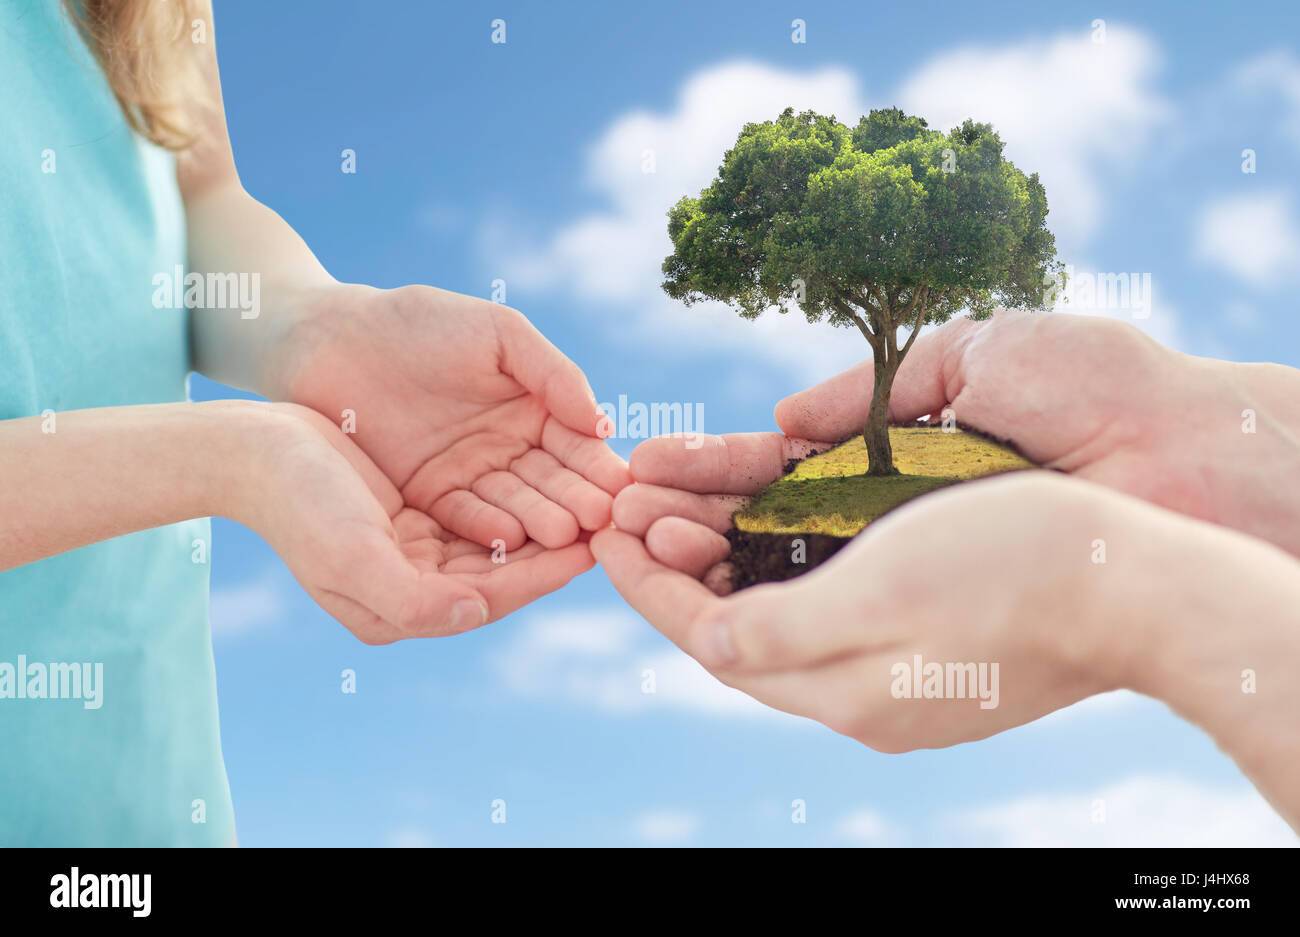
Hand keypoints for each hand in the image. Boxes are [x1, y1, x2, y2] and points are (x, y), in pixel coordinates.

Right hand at [239, 403, 594, 642]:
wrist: (254, 451)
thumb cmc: (298, 503)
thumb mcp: (352, 556)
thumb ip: (413, 598)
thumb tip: (475, 612)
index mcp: (400, 610)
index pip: (491, 597)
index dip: (545, 574)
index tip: (595, 547)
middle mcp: (414, 590)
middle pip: (503, 573)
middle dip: (555, 550)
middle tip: (611, 524)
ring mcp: (415, 554)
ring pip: (498, 543)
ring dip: (543, 522)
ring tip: (593, 500)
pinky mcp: (415, 518)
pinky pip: (480, 513)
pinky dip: (515, 498)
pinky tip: (551, 475)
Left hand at [267, 283, 628, 615]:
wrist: (329, 339)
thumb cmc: (417, 322)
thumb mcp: (497, 333)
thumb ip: (553, 372)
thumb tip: (602, 424)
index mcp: (536, 410)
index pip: (576, 446)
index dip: (597, 467)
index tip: (620, 487)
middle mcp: (509, 451)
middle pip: (552, 484)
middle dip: (577, 502)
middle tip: (600, 522)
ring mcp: (469, 478)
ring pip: (514, 506)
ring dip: (540, 523)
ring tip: (563, 537)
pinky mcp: (427, 501)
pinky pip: (463, 518)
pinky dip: (487, 529)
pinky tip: (510, 538)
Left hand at [594, 472, 1146, 750]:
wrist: (1132, 587)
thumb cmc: (1012, 573)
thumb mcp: (885, 592)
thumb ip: (786, 627)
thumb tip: (708, 641)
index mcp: (838, 690)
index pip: (710, 643)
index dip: (650, 587)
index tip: (605, 531)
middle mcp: (857, 693)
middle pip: (736, 632)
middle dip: (676, 569)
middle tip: (629, 506)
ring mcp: (893, 675)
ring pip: (779, 617)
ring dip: (722, 564)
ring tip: (677, 507)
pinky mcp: (923, 647)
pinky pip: (823, 609)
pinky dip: (778, 568)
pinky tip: (763, 532)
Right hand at [614, 309, 1299, 578]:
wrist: (1176, 449)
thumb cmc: (1084, 387)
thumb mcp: (960, 357)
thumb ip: (858, 394)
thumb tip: (777, 425)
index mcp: (892, 457)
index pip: (777, 474)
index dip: (710, 470)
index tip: (644, 461)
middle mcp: (888, 523)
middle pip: (761, 528)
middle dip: (682, 516)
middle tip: (610, 506)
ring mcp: (905, 569)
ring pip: (776, 573)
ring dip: (694, 555)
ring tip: (622, 535)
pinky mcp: (925, 608)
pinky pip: (821, 604)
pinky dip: (752, 596)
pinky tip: (686, 582)